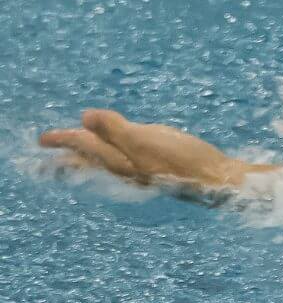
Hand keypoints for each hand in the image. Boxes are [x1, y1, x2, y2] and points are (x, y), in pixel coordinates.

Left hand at [39, 109, 272, 190]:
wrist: (221, 184)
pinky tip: (123, 158)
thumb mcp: (147, 141)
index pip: (84, 147)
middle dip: (68, 159)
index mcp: (119, 162)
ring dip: (88, 161)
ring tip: (77, 160)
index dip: (64, 140)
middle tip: (48, 161)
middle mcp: (127, 170)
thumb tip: (85, 118)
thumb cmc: (185, 162)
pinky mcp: (162, 171)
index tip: (42, 140)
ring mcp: (144, 172)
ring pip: (107, 164)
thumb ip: (114, 129)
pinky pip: (126, 164)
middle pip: (90, 163)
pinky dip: (113, 160)